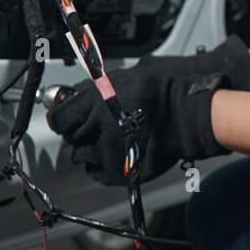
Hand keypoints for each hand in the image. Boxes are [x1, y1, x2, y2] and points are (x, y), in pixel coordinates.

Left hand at [47, 36, 249, 184]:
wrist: (190, 114)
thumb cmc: (166, 93)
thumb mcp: (128, 77)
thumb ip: (101, 87)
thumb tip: (79, 94)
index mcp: (96, 99)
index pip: (60, 116)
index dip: (65, 119)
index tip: (71, 120)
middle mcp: (97, 123)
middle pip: (71, 137)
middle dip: (82, 135)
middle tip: (101, 130)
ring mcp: (106, 148)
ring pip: (82, 155)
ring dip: (93, 151)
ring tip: (114, 144)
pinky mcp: (116, 168)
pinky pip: (96, 172)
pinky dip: (103, 168)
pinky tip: (119, 157)